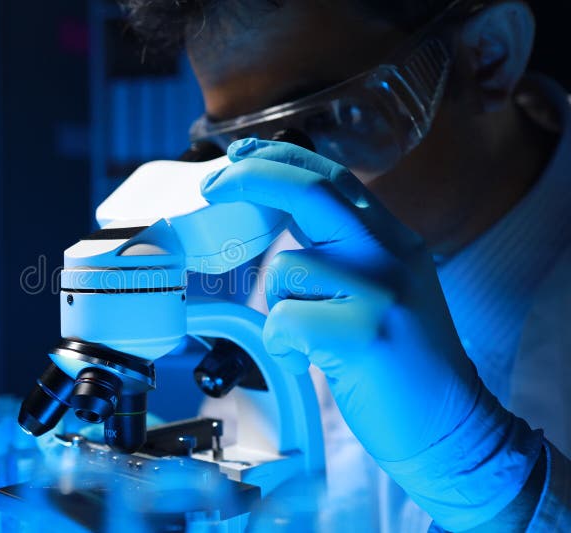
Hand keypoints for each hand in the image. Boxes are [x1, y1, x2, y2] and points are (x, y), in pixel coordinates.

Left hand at [201, 138, 542, 529]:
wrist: (452, 427)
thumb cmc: (399, 362)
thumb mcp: (382, 288)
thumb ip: (340, 250)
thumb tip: (277, 215)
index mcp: (394, 240)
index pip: (332, 179)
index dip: (279, 159)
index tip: (238, 155)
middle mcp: (392, 255)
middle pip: (311, 191)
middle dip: (251, 179)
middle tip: (212, 186)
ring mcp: (381, 293)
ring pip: (286, 270)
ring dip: (278, 308)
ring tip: (307, 340)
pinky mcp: (363, 336)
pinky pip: (284, 322)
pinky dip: (282, 346)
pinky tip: (308, 363)